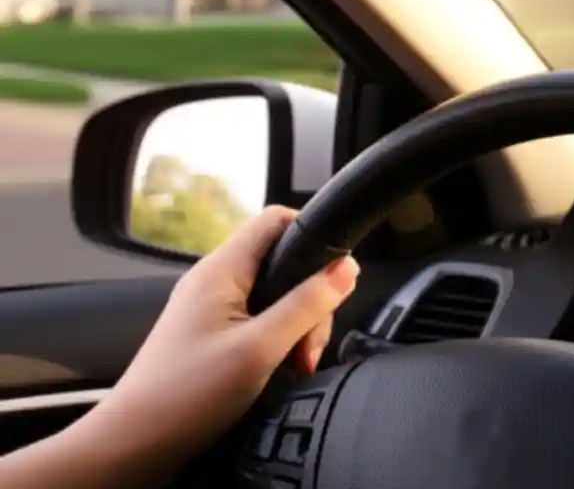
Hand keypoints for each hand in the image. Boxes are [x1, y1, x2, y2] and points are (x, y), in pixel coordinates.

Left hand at [0, 206, 359, 488]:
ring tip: (293, 366)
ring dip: (297, 329)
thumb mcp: (260, 348)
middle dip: (310, 302)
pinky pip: (261, 325)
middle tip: (307, 345)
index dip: (313, 236)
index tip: (335, 276)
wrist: (133, 446)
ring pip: (276, 299)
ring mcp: (212, 311)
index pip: (276, 220)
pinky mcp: (213, 338)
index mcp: (221, 271)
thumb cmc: (182, 397)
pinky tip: (278, 372)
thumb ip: (307, 305)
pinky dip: (279, 345)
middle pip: (284, 265)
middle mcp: (214, 283)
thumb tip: (346, 270)